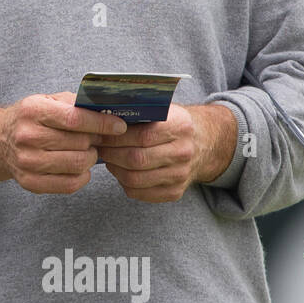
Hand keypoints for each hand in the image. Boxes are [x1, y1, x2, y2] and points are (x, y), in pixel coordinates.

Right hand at [0, 91, 126, 193]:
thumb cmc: (31, 118)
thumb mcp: (47, 100)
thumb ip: (75, 104)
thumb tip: (111, 111)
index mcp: (33, 110)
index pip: (74, 118)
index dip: (101, 123)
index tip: (119, 126)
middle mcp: (27, 136)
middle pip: (79, 143)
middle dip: (96, 141)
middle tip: (98, 138)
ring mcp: (27, 162)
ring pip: (78, 164)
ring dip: (90, 158)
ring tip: (86, 151)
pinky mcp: (30, 182)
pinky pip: (70, 184)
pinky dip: (82, 176)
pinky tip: (78, 166)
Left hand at [94, 103, 235, 202]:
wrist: (204, 143)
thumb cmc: (172, 123)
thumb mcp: (163, 109)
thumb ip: (139, 111)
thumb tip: (102, 115)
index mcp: (180, 127)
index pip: (142, 136)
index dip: (116, 138)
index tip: (100, 134)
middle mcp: (184, 152)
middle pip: (137, 160)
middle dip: (111, 154)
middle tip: (99, 148)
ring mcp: (181, 175)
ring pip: (135, 179)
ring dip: (115, 170)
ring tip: (108, 159)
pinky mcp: (175, 192)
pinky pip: (139, 193)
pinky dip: (124, 183)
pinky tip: (121, 171)